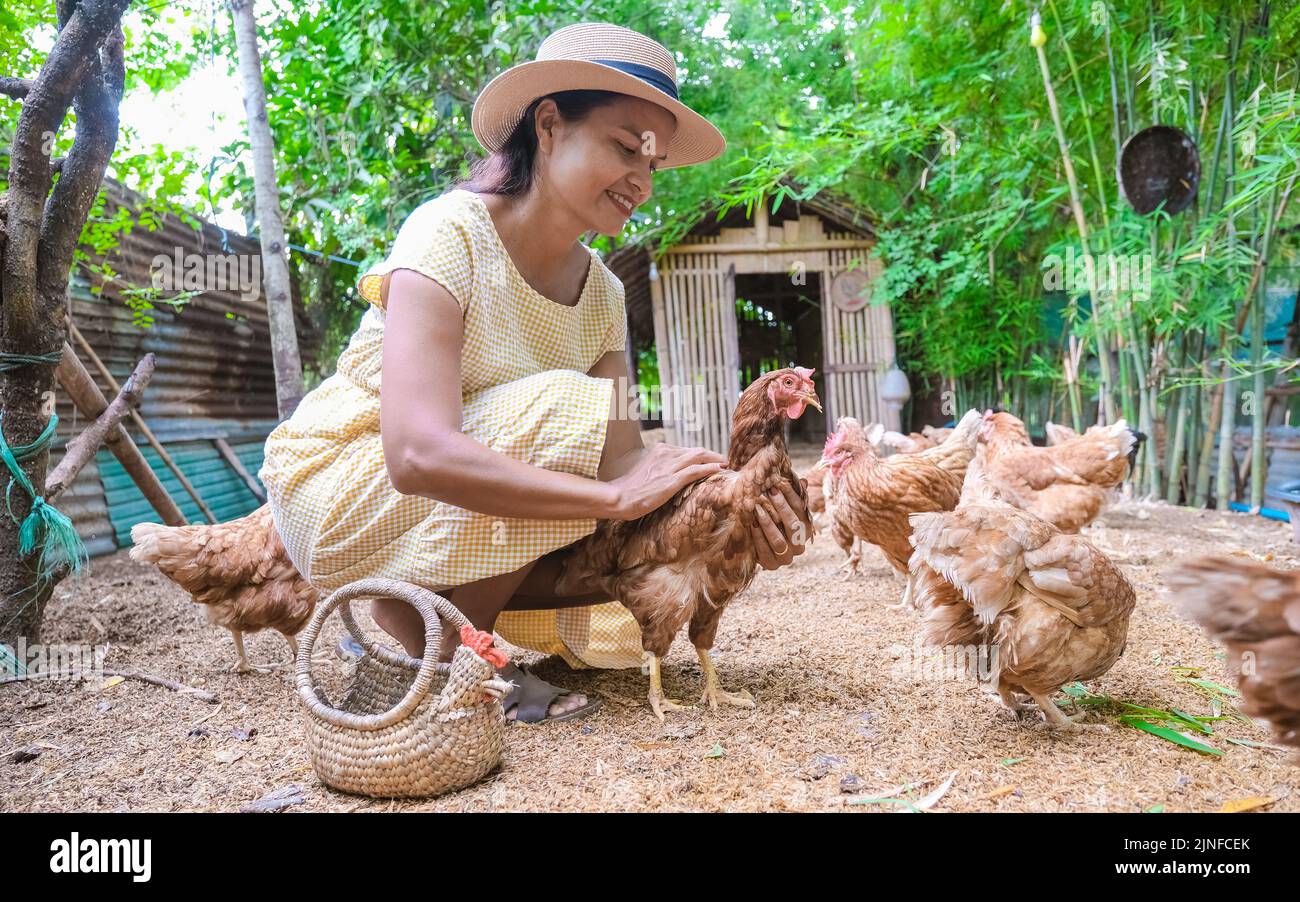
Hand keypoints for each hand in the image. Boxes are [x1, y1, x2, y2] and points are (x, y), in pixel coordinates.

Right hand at [607, 443, 726, 519]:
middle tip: (725, 461)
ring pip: (699, 457)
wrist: (618, 497)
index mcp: (659, 451)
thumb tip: (667, 476)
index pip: (686, 451)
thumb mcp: (645, 473)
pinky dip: (710, 469)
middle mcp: (665, 454)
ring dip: (716, 461)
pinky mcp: (671, 480)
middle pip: (697, 451)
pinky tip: (720, 470)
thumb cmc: (628, 489)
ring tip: (727, 466)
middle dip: (713, 455)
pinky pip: (696, 471)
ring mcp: (669, 466)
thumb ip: (658, 469)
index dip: (701, 455)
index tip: (711, 460)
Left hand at [750, 481, 811, 570]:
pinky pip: (763, 551)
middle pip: (793, 526)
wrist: (761, 549)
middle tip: (770, 492)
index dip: (792, 497)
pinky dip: (757, 536)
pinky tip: (750, 523)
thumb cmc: (774, 523)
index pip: (802, 512)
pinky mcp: (771, 565)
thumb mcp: (784, 511)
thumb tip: (803, 481)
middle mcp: (799, 547)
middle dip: (781, 508)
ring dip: (767, 523)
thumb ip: (791, 498)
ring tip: (757, 508)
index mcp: (806, 531)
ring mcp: (786, 558)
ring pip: (779, 540)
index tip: (780, 484)